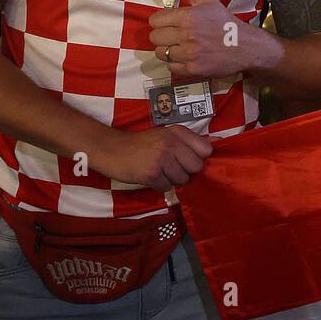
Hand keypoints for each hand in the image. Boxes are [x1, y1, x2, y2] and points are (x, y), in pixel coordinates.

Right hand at [91, 126, 213, 189]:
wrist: (109, 148)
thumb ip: (185, 142)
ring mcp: (161, 159)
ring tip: (158, 171)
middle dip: (186, 171)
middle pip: (196, 167)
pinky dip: (159, 185)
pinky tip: (150, 176)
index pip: (206, 149)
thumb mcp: (163, 135)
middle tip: (172, 168)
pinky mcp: (151, 174)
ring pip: (183, 179)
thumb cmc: (139, 144)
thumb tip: (211, 150)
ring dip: (172, 179)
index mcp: (177, 132)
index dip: (198, 158)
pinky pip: (167, 187)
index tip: (188, 159)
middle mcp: (171, 143)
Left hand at [149, 0, 247, 77]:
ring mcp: (189, 54)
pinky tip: (187, 56)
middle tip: (175, 34)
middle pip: (155, 37)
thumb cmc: (224, 21)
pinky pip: (171, 67)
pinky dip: (176, 63)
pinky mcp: (193, 69)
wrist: (246, 46)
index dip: (162, 21)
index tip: (171, 22)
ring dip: (168, 49)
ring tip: (180, 46)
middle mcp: (186, 36)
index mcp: (187, 17)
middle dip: (163, 35)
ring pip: (160, 53)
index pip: (155, 21)